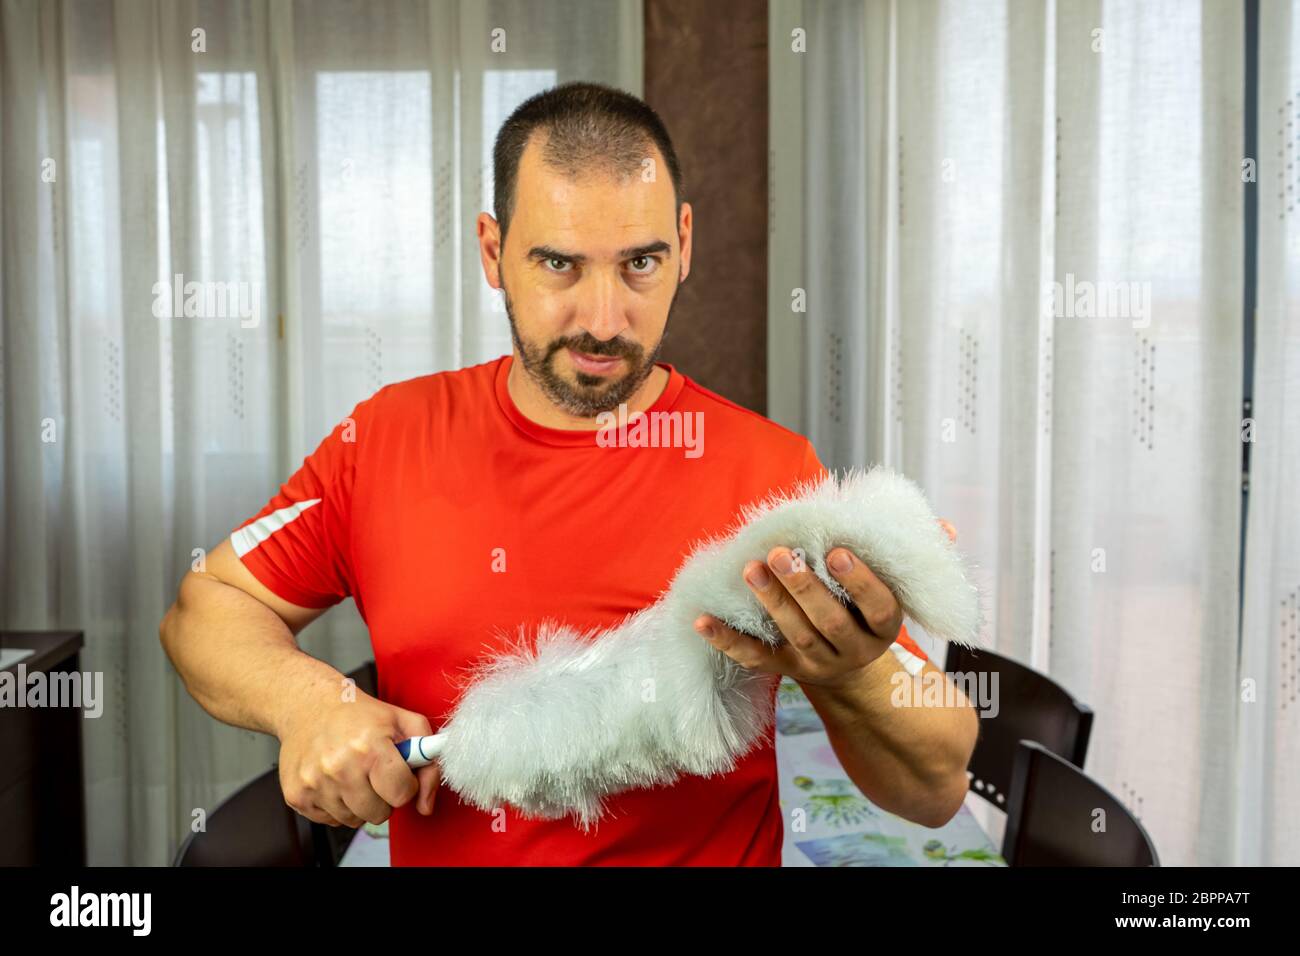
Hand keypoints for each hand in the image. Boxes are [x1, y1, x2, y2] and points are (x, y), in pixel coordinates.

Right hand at [276, 689, 440, 826]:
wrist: (309, 706)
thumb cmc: (360, 715)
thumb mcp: (405, 723)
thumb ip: (429, 762)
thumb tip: (426, 806)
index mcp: (369, 747)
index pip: (402, 795)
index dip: (406, 785)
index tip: (398, 771)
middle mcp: (339, 767)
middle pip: (379, 814)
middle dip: (383, 797)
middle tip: (374, 772)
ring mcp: (315, 784)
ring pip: (355, 820)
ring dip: (360, 803)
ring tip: (353, 773)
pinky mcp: (297, 796)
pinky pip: (331, 821)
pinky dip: (337, 805)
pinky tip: (335, 780)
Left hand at [694, 518, 957, 689]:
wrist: (857, 672)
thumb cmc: (871, 609)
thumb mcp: (899, 587)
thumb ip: (913, 557)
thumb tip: (944, 525)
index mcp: (885, 627)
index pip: (879, 606)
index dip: (859, 580)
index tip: (836, 551)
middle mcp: (855, 650)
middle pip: (830, 623)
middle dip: (804, 588)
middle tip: (781, 553)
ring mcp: (819, 664)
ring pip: (796, 637)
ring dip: (771, 604)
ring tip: (750, 569)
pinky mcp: (788, 671)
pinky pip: (756, 658)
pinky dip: (727, 641)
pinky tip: (702, 620)